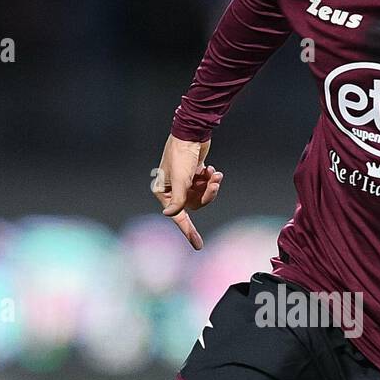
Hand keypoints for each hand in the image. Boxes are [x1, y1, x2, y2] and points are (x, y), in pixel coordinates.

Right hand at [151, 135, 222, 249]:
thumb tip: (171, 216)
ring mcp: (185, 182)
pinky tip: (212, 169)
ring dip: (211, 186)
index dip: (188, 231)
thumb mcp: (181, 180)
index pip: (178, 216)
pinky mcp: (195, 175)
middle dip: (207, 194)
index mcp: (164, 191)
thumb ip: (178, 200)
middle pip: (194, 205)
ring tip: (214, 174)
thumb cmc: (182, 155)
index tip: (198, 246)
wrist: (192, 133)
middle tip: (213, 182)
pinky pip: (205, 186)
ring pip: (202, 195)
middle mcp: (173, 189)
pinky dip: (211, 178)